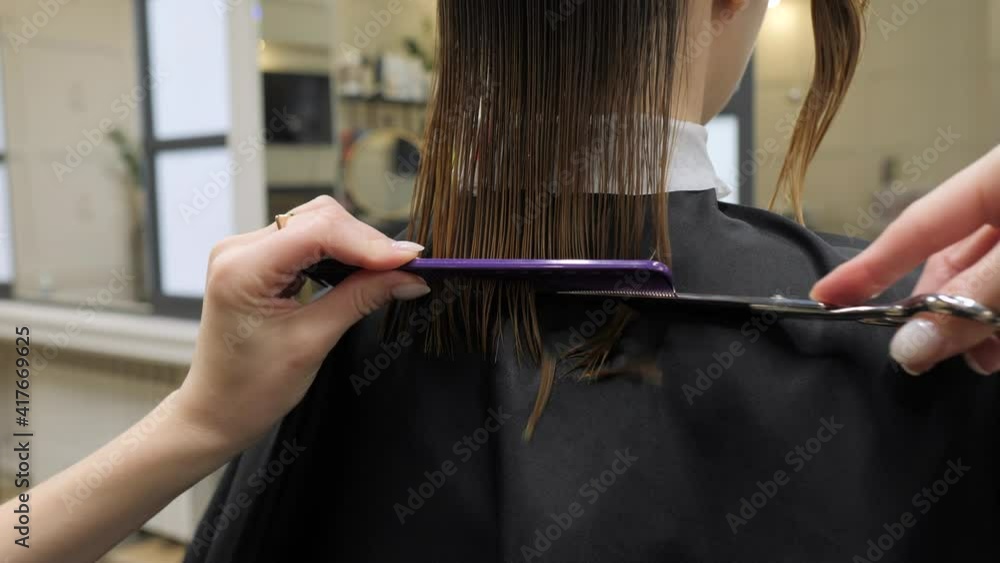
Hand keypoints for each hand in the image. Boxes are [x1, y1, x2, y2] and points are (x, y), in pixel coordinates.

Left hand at [176, 196, 428, 450]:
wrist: (215, 411)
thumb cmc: (251, 389)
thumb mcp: (313, 342)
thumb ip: (361, 299)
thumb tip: (409, 276)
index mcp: (242, 269)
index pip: (318, 231)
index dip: (369, 242)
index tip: (410, 261)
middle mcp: (239, 249)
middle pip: (319, 218)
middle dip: (366, 242)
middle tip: (407, 270)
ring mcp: (245, 251)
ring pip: (316, 223)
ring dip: (355, 245)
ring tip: (388, 272)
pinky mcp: (257, 259)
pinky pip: (307, 239)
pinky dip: (339, 252)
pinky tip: (361, 270)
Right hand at [811, 146, 999, 375]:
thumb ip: (975, 298)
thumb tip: (912, 343)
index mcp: (998, 176)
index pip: (914, 226)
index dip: (868, 266)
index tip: (825, 296)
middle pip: (950, 258)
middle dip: (940, 310)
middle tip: (925, 351)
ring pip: (983, 279)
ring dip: (978, 322)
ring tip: (987, 355)